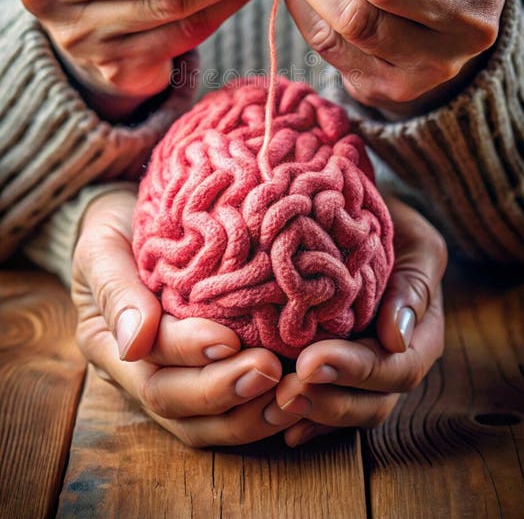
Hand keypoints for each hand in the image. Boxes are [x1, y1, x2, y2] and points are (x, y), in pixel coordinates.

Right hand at [72, 190, 301, 447]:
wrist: (137, 221)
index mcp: (108, 345)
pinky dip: (264, 411)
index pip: (149, 364)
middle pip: (178, 406)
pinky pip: (232, 412)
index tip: (229, 338)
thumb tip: (134, 341)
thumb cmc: (118, 228)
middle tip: (271, 370)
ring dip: (251, 416)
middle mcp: (138, 374)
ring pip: (206, 424)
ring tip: (292, 394)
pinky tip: (298, 396)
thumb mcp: (103, 245)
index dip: (189, 354)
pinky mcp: (208, 378)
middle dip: (226, 392)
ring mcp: (173, 381)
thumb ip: (116, 288)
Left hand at [262, 196, 447, 447]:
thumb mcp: (416, 241)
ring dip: (311, 414)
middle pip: (372, 403)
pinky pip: (323, 404)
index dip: (357, 372)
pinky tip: (270, 415)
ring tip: (274, 403)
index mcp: (421, 335)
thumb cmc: (392, 221)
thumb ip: (414, 284)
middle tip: (285, 391)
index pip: (398, 369)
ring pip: (346, 411)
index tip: (312, 361)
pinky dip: (301, 416)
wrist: (359, 211)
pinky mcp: (335, 369)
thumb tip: (397, 337)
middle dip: (330, 402)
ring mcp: (365, 371)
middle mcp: (394, 361)